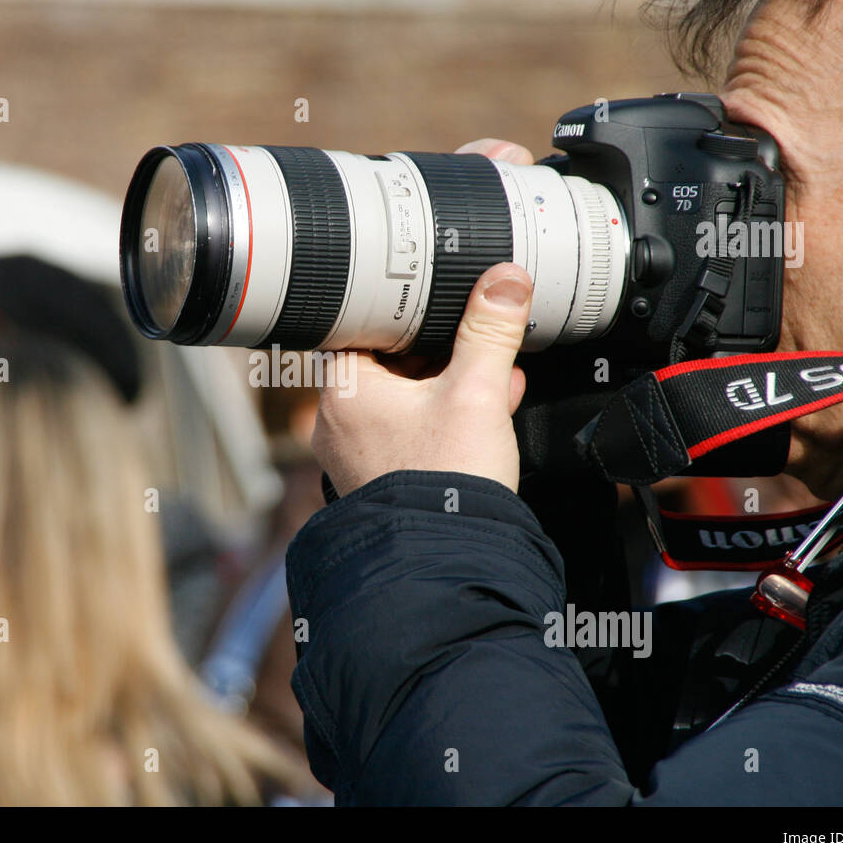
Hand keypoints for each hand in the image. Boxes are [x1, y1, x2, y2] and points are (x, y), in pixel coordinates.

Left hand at [311, 138, 537, 496]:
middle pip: (387, 364)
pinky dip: (444, 421)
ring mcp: (356, 456)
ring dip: (450, 387)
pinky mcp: (381, 481)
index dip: (403, 312)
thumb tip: (505, 282)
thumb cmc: (444, 482)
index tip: (435, 302)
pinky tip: (489, 417)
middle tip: (482, 344)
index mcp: (343, 391)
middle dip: (442, 353)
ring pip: (404, 400)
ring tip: (499, 379)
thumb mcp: (476, 392)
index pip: (360, 327)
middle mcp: (337, 424)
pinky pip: (410, 435)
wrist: (448, 560)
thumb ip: (490, 332)